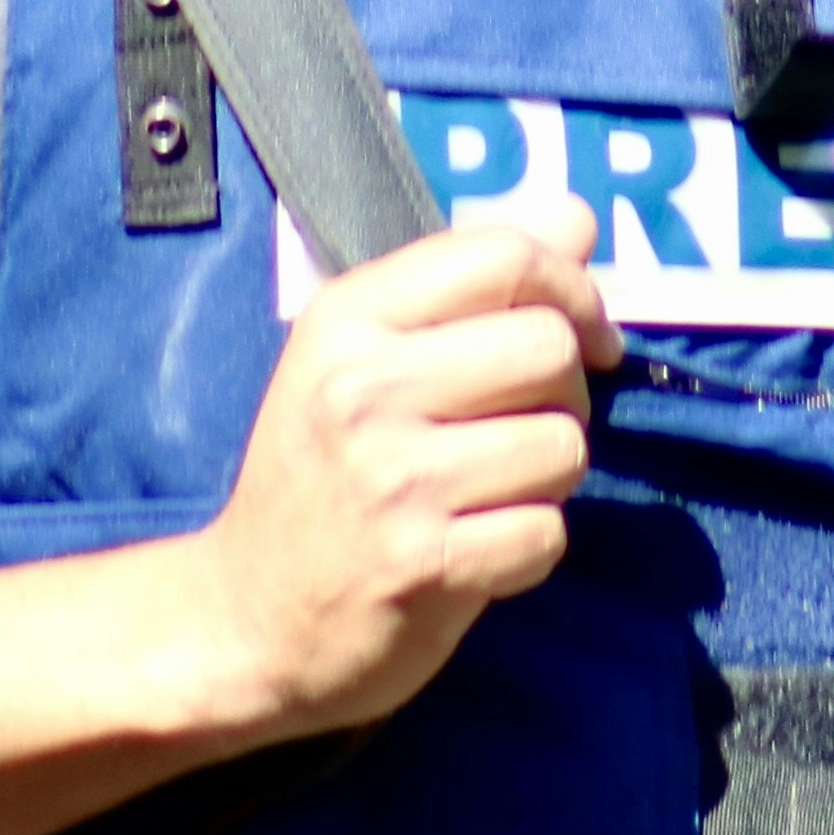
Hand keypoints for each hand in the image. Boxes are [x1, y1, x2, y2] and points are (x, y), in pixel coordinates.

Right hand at [182, 200, 617, 740]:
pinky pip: (547, 533)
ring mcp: (393, 479)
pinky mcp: (424, 564)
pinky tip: (476, 548)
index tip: (585, 332)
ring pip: (563, 445)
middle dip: (566, 392)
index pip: (502, 257)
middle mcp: (364, 389)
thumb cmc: (320, 475)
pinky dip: (529, 547)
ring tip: (490, 490)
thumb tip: (577, 218)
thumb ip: (470, 284)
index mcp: (347, 320)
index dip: (572, 288)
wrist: (248, 616)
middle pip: (549, 348)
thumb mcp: (363, 357)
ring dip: (549, 475)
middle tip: (524, 424)